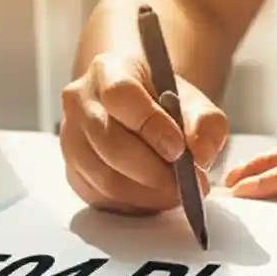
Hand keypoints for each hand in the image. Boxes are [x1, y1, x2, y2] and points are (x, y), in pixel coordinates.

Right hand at [60, 53, 228, 213]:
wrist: (139, 111)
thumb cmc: (166, 103)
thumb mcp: (194, 102)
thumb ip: (205, 123)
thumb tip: (198, 154)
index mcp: (108, 71)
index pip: (120, 96)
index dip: (150, 125)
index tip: (179, 149)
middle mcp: (80, 102)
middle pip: (108, 143)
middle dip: (152, 172)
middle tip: (186, 186)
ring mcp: (71, 138)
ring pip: (104, 178)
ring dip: (146, 194)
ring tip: (176, 194)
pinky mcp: (73, 171)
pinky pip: (100, 197)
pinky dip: (133, 205)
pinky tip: (155, 198)